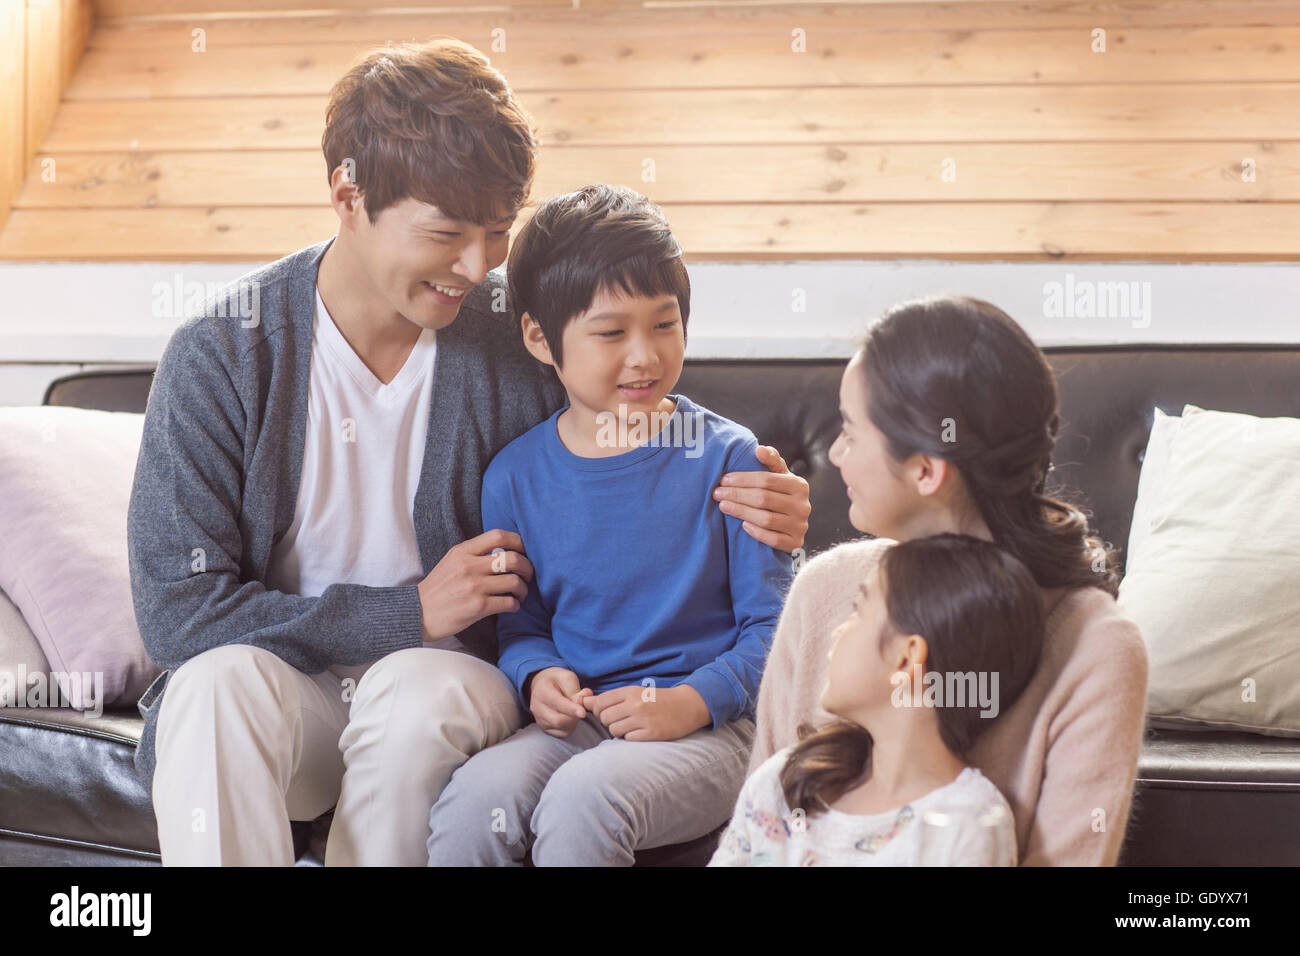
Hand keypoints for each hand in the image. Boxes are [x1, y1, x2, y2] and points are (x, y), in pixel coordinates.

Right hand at [417, 529, 532, 641]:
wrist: (418, 613)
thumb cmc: (438, 588)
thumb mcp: (452, 562)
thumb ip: (474, 554)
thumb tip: (505, 551)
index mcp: (463, 551)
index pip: (498, 535)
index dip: (518, 541)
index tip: (524, 551)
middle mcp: (469, 566)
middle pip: (513, 558)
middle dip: (528, 567)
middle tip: (528, 575)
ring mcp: (474, 587)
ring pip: (514, 582)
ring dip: (523, 589)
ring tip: (520, 593)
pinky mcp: (478, 607)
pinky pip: (509, 602)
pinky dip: (515, 605)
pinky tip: (511, 606)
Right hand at [528, 667, 592, 738]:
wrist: (543, 686)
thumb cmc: (557, 681)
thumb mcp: (567, 677)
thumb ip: (576, 689)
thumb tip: (585, 699)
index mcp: (541, 691)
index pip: (556, 703)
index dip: (570, 709)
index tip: (583, 712)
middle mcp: (536, 707)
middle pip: (558, 720)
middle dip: (574, 716)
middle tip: (582, 708)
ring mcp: (539, 719)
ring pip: (561, 728)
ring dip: (573, 721)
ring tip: (576, 710)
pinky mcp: (544, 728)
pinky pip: (561, 733)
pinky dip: (570, 727)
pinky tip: (570, 717)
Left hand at [583, 683, 710, 741]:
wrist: (686, 706)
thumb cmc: (657, 700)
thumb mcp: (635, 693)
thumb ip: (610, 698)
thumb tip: (584, 701)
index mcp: (630, 692)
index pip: (601, 702)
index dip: (599, 710)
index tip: (607, 712)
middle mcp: (636, 704)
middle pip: (605, 717)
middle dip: (608, 722)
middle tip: (621, 720)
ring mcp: (644, 719)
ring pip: (614, 730)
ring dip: (619, 731)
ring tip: (630, 727)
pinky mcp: (652, 733)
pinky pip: (628, 739)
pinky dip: (630, 737)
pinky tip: (640, 732)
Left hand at [714, 445, 810, 552]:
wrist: (793, 525)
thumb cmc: (781, 495)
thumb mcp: (780, 476)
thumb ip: (771, 460)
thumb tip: (759, 449)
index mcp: (799, 485)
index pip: (767, 480)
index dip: (743, 479)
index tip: (723, 480)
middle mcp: (803, 505)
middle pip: (764, 499)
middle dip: (737, 495)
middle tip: (718, 493)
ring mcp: (800, 526)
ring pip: (766, 519)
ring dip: (741, 512)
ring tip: (724, 506)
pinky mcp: (795, 543)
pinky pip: (773, 539)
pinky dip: (757, 532)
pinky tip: (743, 525)